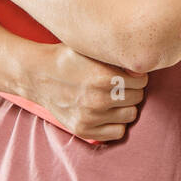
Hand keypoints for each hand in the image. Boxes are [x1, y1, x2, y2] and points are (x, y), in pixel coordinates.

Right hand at [28, 43, 148, 142]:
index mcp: (104, 76)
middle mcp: (99, 99)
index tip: (129, 73)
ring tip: (114, 98)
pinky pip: (117, 132)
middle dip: (131, 90)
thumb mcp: (91, 48)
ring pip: (130, 115)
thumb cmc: (67, 58)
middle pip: (138, 98)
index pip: (142, 80)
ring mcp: (91, 117)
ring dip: (125, 106)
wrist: (38, 75)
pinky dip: (115, 123)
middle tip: (120, 85)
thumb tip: (142, 64)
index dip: (137, 75)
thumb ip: (116, 55)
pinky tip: (107, 112)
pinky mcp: (84, 129)